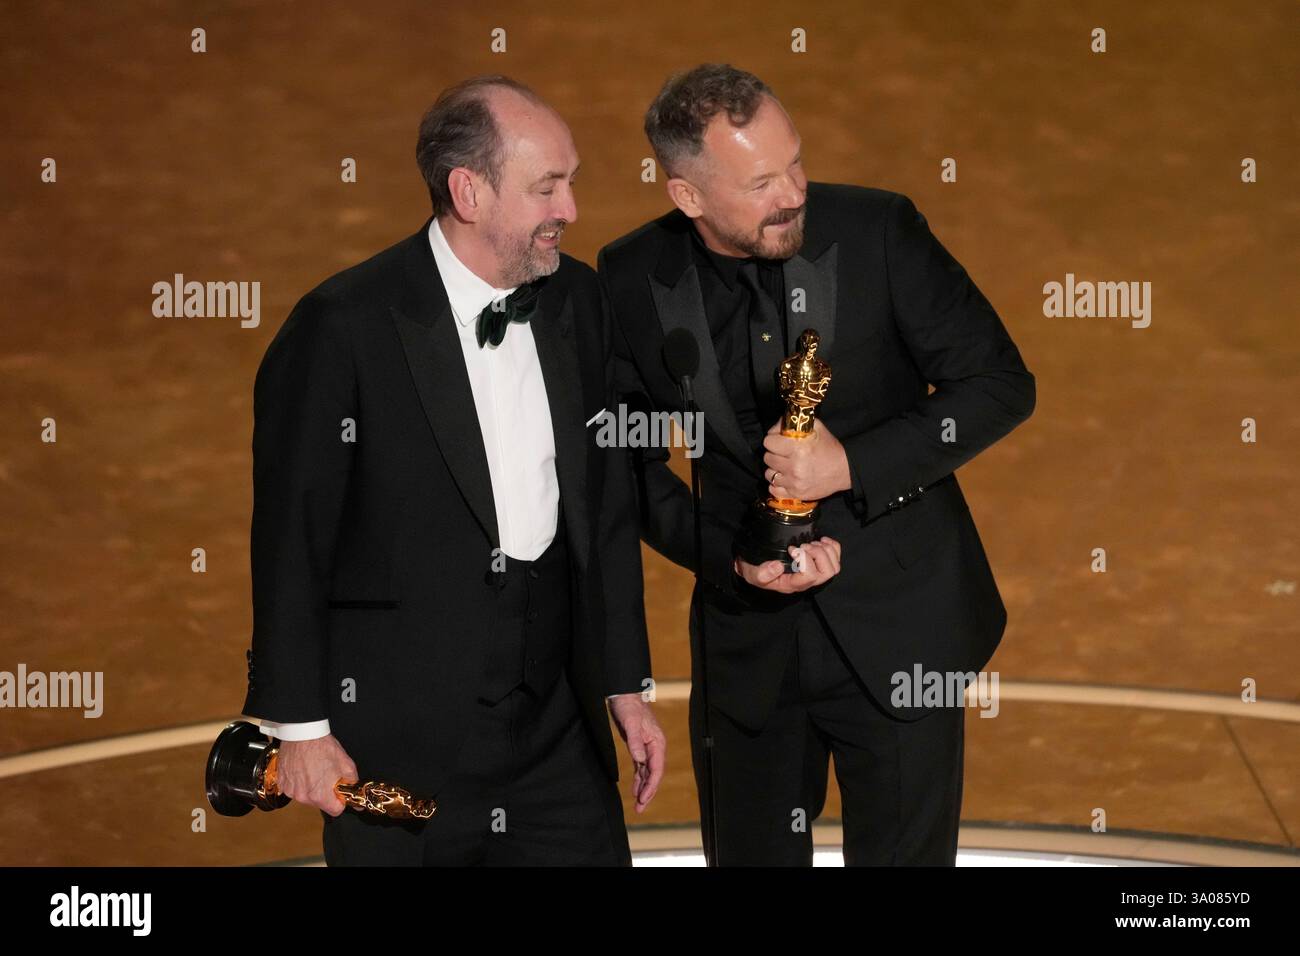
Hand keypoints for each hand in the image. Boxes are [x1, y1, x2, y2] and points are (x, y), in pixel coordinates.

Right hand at [275, 734, 357, 816]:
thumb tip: (358, 800)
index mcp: (319, 795)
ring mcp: (291, 791)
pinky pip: (295, 789)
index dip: (341, 800)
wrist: (302, 733)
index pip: (335, 811)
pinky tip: (303, 769)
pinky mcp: (283, 783)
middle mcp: (303, 797)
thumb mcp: (346, 764)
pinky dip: (300, 783)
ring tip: (314, 770)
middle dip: (326, 793)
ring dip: (311, 788)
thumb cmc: (322, 747)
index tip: (340, 791)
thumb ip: (352, 784)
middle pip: (320, 803)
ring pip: (307, 796)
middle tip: (327, 775)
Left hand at [607, 694, 665, 812]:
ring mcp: (647, 747)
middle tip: (640, 809)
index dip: (651, 785)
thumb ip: (635, 742)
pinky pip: (641, 768)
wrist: (624, 695)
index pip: (657, 769)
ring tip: (638, 805)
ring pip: (648, 773)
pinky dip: (639, 779)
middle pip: (654, 774)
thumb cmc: (629, 707)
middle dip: (648, 792)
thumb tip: (640, 760)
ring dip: (643, 789)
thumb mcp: (631, 723)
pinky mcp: (639, 747)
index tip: (643, 798)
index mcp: (657, 742)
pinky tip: (635, 790)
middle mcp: (655, 747)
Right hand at [733, 537, 842, 593]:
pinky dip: (832, 547)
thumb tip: (778, 566)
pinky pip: (835, 558)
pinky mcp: (817, 564)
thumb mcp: (753, 574)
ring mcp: (814, 573)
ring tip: (810, 543)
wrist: (756, 567)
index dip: (805, 560)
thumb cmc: (756, 570)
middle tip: (804, 545)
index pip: (810, 576)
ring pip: (834, 567)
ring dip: (825, 550)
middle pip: (827, 572)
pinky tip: (821, 540)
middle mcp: (806, 581)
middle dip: (818, 554)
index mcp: (793, 584)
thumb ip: (762, 573)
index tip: (791, 549)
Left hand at [762, 419, 850, 501]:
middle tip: (783, 454)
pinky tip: (785, 479)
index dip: (773, 439)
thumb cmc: (829, 447)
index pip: (768, 442)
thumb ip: (794, 423)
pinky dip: (777, 485)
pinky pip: (774, 490)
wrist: (844, 470)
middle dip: (774, 453)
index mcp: (798, 448)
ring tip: (784, 466)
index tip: (779, 441)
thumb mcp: (816, 428)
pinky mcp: (796, 494)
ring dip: (775, 469)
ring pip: (769, 474)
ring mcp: (794, 482)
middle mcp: (794, 466)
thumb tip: (778, 425)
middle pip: (767, 458)